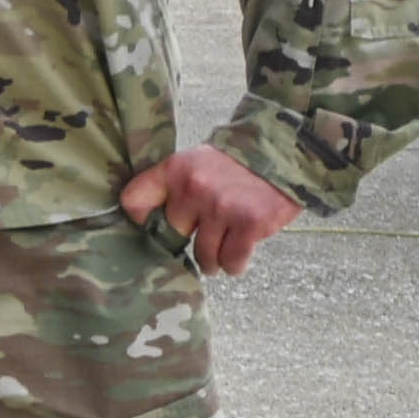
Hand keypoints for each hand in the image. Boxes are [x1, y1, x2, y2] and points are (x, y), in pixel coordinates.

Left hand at [124, 143, 301, 276]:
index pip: (134, 201)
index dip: (141, 220)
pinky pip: (231, 260)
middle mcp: (193, 189)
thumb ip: (175, 186)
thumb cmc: (237, 162)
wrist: (284, 151)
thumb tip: (155, 223)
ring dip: (210, 262)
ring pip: (203, 254)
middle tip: (194, 246)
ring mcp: (222, 208)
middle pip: (171, 234)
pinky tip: (235, 262)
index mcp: (174, 170)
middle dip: (183, 245)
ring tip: (215, 261)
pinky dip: (233, 266)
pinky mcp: (250, 224)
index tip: (153, 228)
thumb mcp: (197, 162)